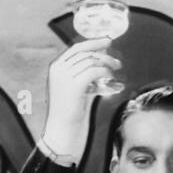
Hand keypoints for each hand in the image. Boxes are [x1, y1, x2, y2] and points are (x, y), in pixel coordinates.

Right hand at [40, 39, 120, 159]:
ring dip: (106, 64)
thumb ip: (84, 72)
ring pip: (91, 61)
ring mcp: (64, 77)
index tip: (107, 41)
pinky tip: (110, 77)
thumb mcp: (75, 87)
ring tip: (115, 70)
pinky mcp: (74, 86)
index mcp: (55, 68)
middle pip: (85, 52)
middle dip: (103, 54)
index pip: (76, 48)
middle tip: (116, 61)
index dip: (93, 43)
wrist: (62, 130)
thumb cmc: (70, 112)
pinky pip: (94, 71)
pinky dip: (105, 72)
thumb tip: (102, 58)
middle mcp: (58, 70)